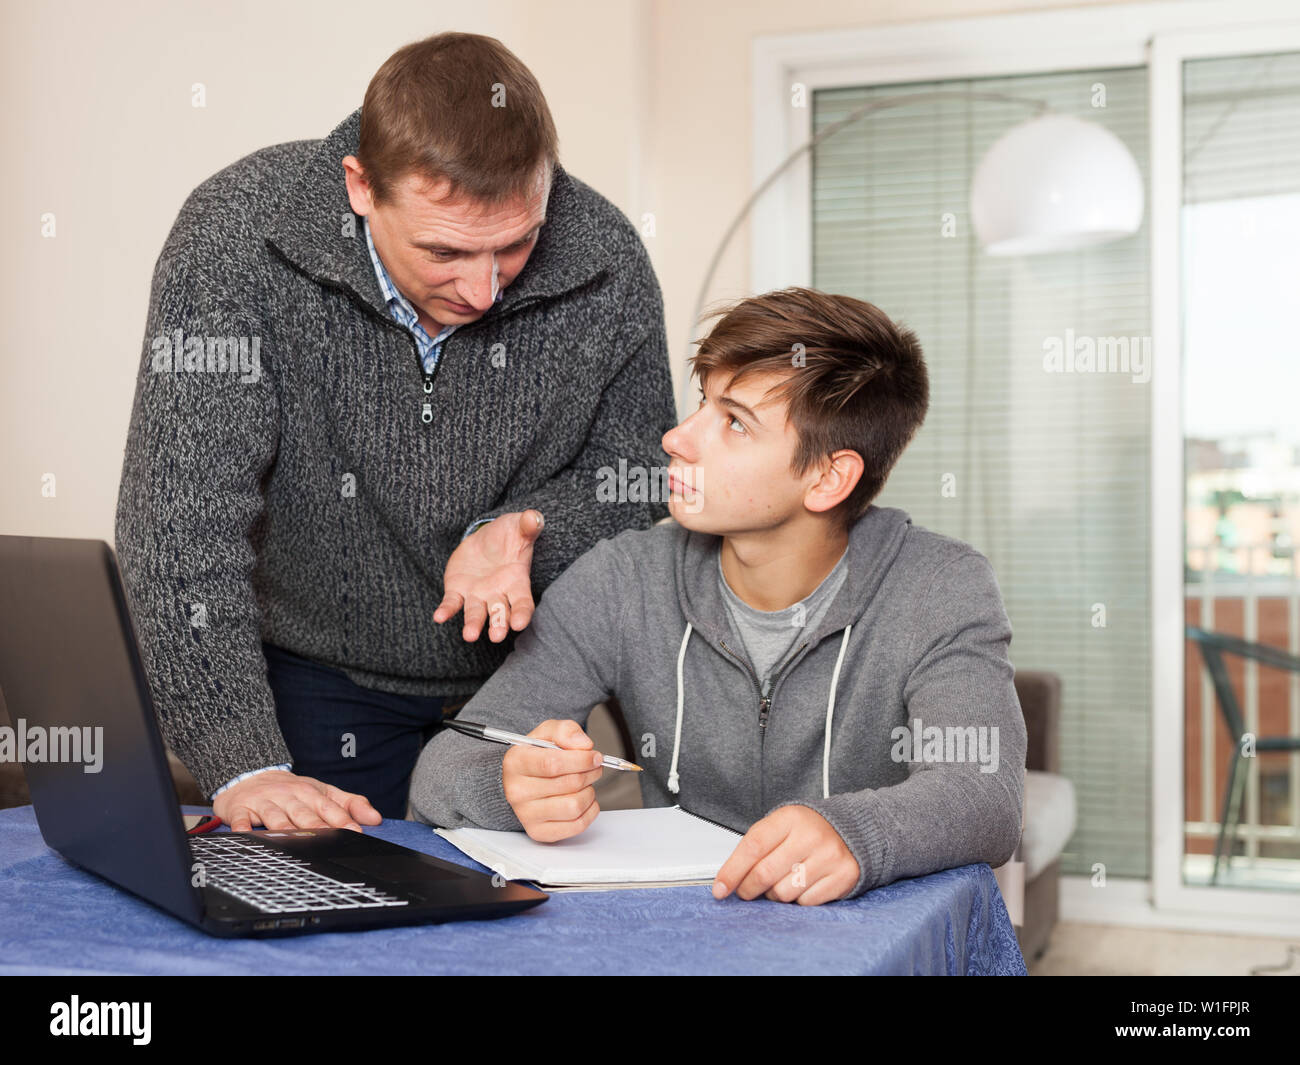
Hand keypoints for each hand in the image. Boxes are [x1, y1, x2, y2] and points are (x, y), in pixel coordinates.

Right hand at [212, 770, 382, 832]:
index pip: (329, 807)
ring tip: (295, 842)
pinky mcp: (241, 809)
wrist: (250, 776)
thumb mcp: (322, 792)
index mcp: (311, 792)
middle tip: (328, 842)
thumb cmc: (292, 791)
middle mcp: (289, 796)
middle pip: (304, 814)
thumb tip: (376, 819)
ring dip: (285, 829)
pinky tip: (246, 836)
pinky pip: (242, 820)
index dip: (342, 820)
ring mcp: (264, 802)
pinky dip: (243, 827)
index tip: (355, 832)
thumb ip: (350, 804)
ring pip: (276, 818)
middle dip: (317, 827)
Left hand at [435, 510, 543, 642]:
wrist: (485, 539)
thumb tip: (533, 517)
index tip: (519, 623)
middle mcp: (498, 594)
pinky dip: (446, 610)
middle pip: (500, 613)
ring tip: (469, 635)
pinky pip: (452, 603)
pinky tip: (439, 617)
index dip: (522, 613)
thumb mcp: (519, 526)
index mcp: (517, 582)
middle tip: (497, 636)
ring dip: (473, 625)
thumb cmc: (509, 534)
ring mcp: (477, 595)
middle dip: (499, 624)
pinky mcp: (458, 592)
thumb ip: (528, 525)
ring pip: (476, 613)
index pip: (523, 603)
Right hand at [501, 719, 603, 841]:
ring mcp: (526, 814)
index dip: (580, 760)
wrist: (522, 779)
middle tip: (594, 767)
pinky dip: (589, 811)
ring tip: (585, 783)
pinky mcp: (538, 832)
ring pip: (574, 806)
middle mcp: (517, 791)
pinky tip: (584, 799)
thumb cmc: (537, 756)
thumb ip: (565, 731)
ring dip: (589, 792)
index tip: (595, 756)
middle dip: (590, 773)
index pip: (552, 764)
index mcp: (516, 763)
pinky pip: (577, 825)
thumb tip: (584, 745)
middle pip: (568, 784)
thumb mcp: (547, 733)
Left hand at [711, 805, 859, 905]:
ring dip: (774, 895)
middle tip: (745, 891)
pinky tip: (801, 885)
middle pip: (765, 873)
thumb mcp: (780, 826)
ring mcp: (829, 857)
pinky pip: (805, 902)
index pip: (753, 846)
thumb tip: (729, 879)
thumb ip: (756, 847)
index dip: (732, 871)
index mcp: (790, 818)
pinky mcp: (843, 876)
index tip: (720, 888)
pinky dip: (797, 899)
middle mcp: (811, 836)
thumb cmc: (808, 830)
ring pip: (783, 892)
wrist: (853, 830)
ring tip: (780, 882)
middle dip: (748, 889)